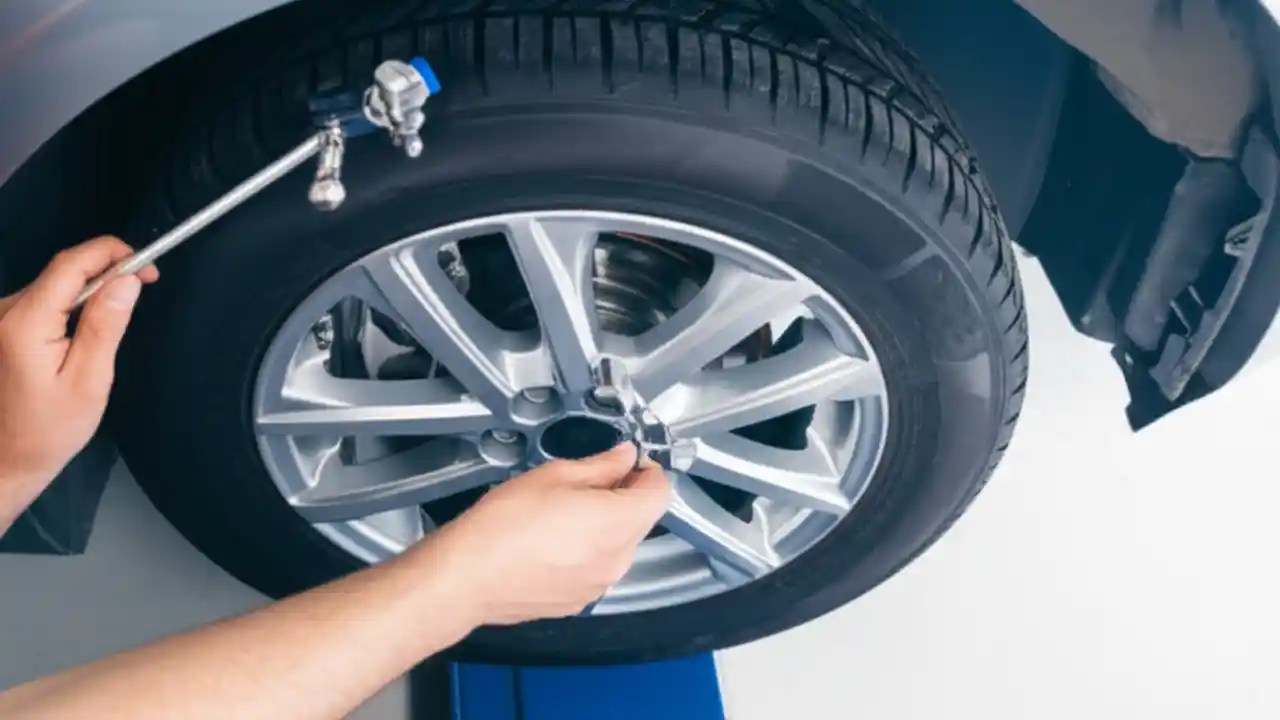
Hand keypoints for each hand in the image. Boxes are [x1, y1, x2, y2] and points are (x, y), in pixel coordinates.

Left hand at [0, 237, 157, 512]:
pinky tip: (87, 330)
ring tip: (120, 313)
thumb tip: (127, 281)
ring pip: (54, 284)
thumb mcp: (89, 381)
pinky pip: (43, 300)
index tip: (147, 267)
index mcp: (25, 323)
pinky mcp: (1, 327)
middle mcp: (4, 311)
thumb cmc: (50, 429)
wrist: (5, 459)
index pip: (70, 264)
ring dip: (90, 288)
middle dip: (106, 271)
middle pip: (62, 271)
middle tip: (145, 287)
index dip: (112, 254)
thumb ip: (106, 327)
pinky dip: (72, 303)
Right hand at [425, 443, 670, 626]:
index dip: (648, 472)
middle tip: (588, 483)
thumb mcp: (555, 475)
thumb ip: (601, 465)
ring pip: (619, 546)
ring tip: (563, 515)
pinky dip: (587, 553)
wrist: (469, 578)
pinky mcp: (579, 602)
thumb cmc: (507, 522)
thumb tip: (626, 456)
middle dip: (624, 498)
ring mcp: (601, 585)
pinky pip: (597, 569)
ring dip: (605, 527)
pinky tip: (552, 544)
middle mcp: (620, 559)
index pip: (661, 493)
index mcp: (620, 523)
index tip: (629, 462)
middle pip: (641, 520)